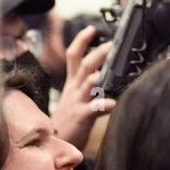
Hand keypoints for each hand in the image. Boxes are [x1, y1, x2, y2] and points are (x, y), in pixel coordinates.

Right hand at [52, 26, 117, 151]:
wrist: (54, 141)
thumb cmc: (69, 119)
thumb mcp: (75, 97)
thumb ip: (87, 84)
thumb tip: (103, 72)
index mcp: (73, 83)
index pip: (74, 55)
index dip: (82, 41)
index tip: (92, 28)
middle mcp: (75, 89)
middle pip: (84, 65)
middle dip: (97, 53)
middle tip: (111, 44)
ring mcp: (78, 102)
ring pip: (87, 83)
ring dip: (99, 75)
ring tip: (109, 70)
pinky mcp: (82, 117)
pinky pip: (93, 109)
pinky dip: (104, 104)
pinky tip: (114, 103)